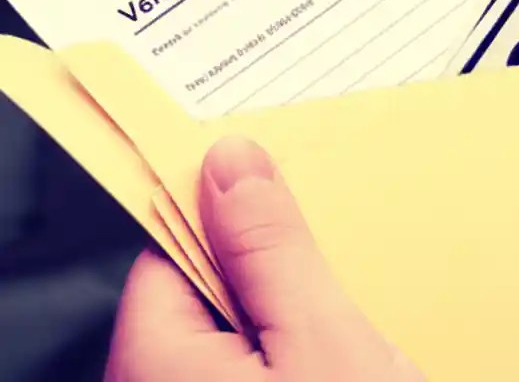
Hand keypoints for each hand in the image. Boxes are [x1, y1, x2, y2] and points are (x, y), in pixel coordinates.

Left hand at [105, 137, 422, 381]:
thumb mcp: (322, 339)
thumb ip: (272, 249)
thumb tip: (232, 163)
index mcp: (153, 360)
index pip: (170, 250)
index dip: (228, 211)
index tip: (278, 179)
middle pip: (206, 292)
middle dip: (273, 267)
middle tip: (337, 259)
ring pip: (239, 334)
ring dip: (295, 317)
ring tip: (357, 321)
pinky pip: (261, 370)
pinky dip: (300, 356)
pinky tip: (352, 358)